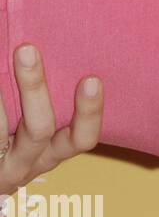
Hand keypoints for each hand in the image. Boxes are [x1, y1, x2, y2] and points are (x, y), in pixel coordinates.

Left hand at [0, 43, 103, 195]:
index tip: (92, 78)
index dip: (90, 112)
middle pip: (39, 128)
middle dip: (34, 86)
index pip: (83, 138)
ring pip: (0, 129)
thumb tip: (44, 54)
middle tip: (27, 49)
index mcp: (53, 152)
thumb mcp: (35, 137)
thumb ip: (43, 107)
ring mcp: (5, 166)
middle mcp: (30, 161)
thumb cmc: (13, 151)